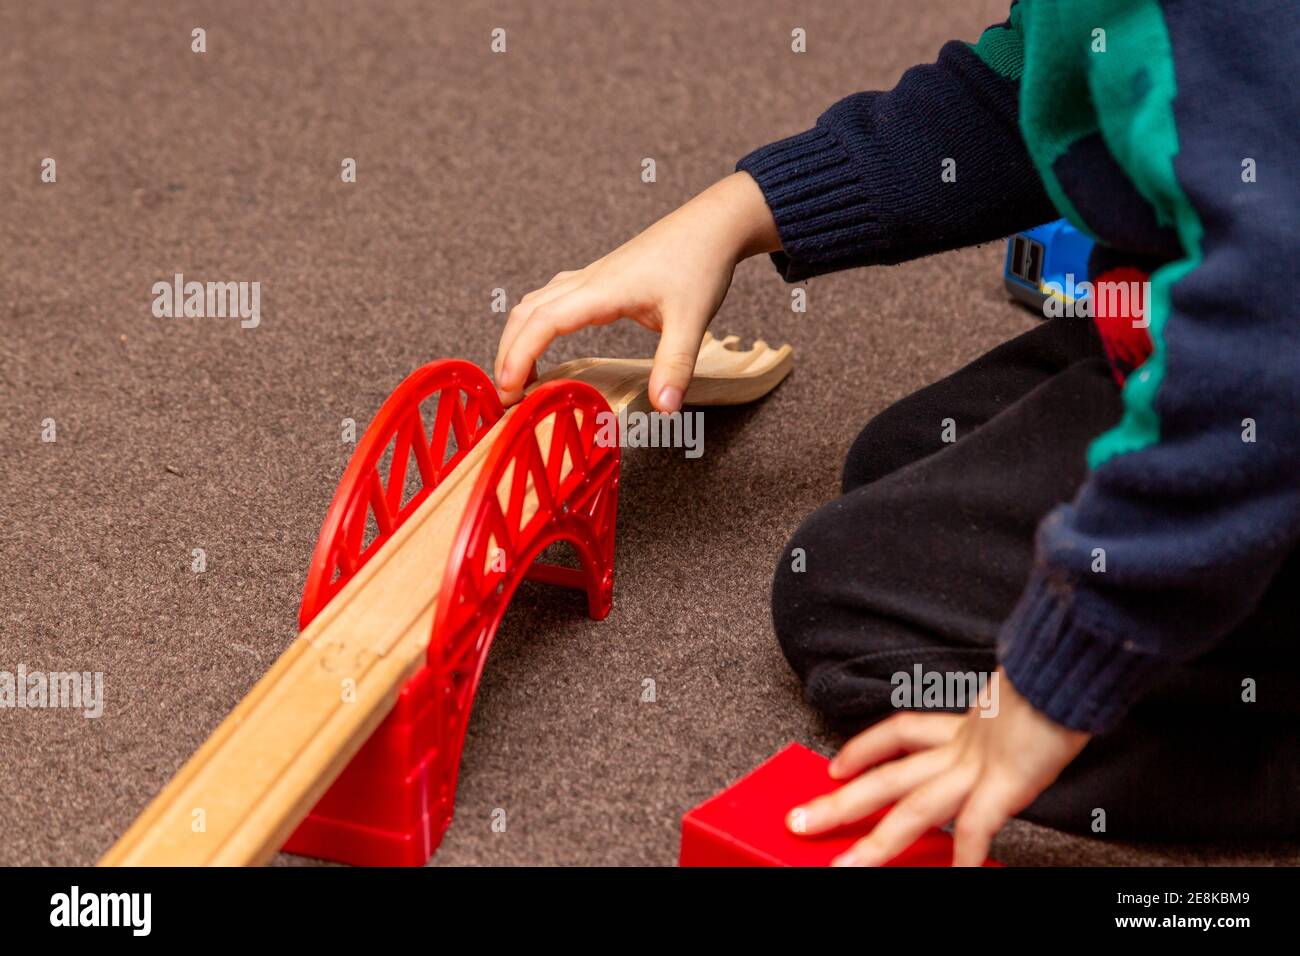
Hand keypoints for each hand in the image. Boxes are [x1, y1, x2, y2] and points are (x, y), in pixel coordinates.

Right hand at [493, 172, 779, 411]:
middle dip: (508, 354)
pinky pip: (551, 300)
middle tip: (505, 397)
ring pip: (534, 304)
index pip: (543, 322)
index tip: (508, 389)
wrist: (711, 225)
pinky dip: (535, 324)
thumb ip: (675, 364)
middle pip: (526, 313)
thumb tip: (664, 409)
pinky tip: (543, 344)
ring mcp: (590, 278)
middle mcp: (587, 282)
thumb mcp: (692, 319)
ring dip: (518, 337)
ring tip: (517, 376)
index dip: (519, 355)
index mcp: (601, 291)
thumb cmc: (700, 264)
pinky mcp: (599, 279)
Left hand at [790, 668, 1090, 865]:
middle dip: (839, 804)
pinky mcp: (1005, 782)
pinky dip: (964, 854)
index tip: (835, 765)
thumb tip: (1006, 731)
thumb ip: (1001, 724)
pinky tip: (954, 878)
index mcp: (965, 726)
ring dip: (876, 842)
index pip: (900, 733)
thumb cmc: (1060, 680)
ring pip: (913, 808)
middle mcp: (962, 746)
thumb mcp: (1023, 699)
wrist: (1074, 665)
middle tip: (799, 821)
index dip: (863, 748)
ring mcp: (979, 766)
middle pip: (886, 778)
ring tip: (845, 865)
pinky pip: (976, 826)